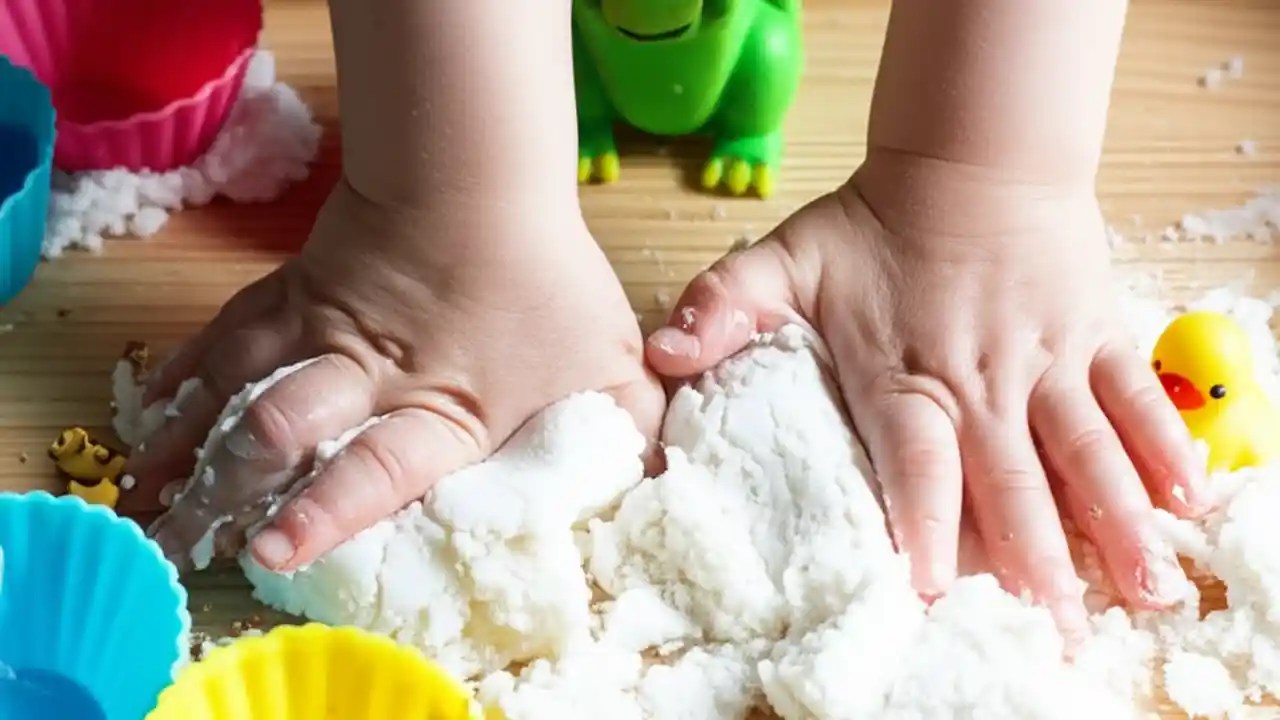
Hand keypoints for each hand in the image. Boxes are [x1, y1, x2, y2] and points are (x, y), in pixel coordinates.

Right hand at [122, 180, 663, 571]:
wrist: (482, 179)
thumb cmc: (550, 281)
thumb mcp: (611, 367)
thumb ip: (628, 434)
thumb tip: (652, 494)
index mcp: (443, 409)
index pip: (377, 468)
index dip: (323, 510)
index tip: (270, 548)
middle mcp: (371, 378)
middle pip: (285, 432)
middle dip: (231, 488)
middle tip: (186, 539)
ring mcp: (323, 333)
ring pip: (241, 390)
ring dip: (192, 445)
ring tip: (147, 497)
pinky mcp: (295, 296)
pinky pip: (229, 336)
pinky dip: (188, 375)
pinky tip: (156, 409)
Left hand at [646, 150, 1206, 638]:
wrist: (969, 156)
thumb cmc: (875, 221)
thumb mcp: (784, 258)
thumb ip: (724, 306)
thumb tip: (660, 353)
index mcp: (903, 375)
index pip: (917, 463)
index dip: (927, 525)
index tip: (936, 591)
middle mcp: (980, 380)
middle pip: (1013, 479)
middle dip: (1037, 560)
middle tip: (1055, 631)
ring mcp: (1044, 360)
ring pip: (1085, 450)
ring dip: (1115, 522)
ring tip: (1141, 589)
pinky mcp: (1092, 337)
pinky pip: (1133, 397)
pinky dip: (1163, 447)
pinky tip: (1188, 500)